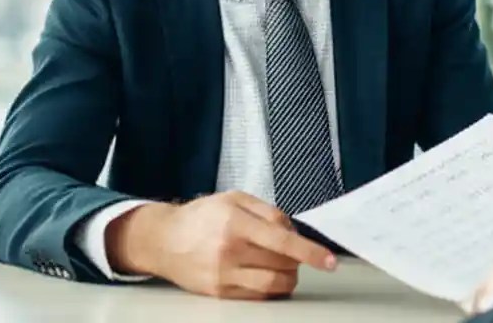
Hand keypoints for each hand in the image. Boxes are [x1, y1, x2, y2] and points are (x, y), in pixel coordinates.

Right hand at [105, 191, 337, 299]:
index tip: (329, 261)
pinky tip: (266, 274)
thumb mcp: (234, 199)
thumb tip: (293, 231)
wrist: (163, 240)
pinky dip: (272, 286)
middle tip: (290, 250)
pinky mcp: (220, 293)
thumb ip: (267, 212)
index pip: (282, 241)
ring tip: (282, 264)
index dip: (310, 252)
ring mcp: (224, 274)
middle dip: (296, 257)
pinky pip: (259, 295)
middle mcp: (229, 250)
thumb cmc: (202, 216)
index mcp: (235, 222)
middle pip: (283, 262)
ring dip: (288, 275)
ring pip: (275, 283)